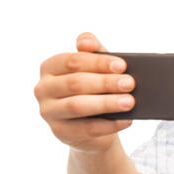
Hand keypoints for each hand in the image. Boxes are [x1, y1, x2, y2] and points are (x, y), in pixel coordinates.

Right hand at [34, 33, 135, 151]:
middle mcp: (43, 89)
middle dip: (105, 82)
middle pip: (75, 83)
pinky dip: (110, 124)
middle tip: (130, 83)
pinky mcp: (61, 132)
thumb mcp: (94, 69)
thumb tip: (87, 41)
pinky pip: (88, 128)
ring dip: (106, 103)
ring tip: (130, 101)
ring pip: (78, 106)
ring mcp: (49, 112)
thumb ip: (92, 51)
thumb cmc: (93, 90)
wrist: (92, 127)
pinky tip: (127, 120)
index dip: (98, 62)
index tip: (122, 65)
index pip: (72, 61)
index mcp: (49, 68)